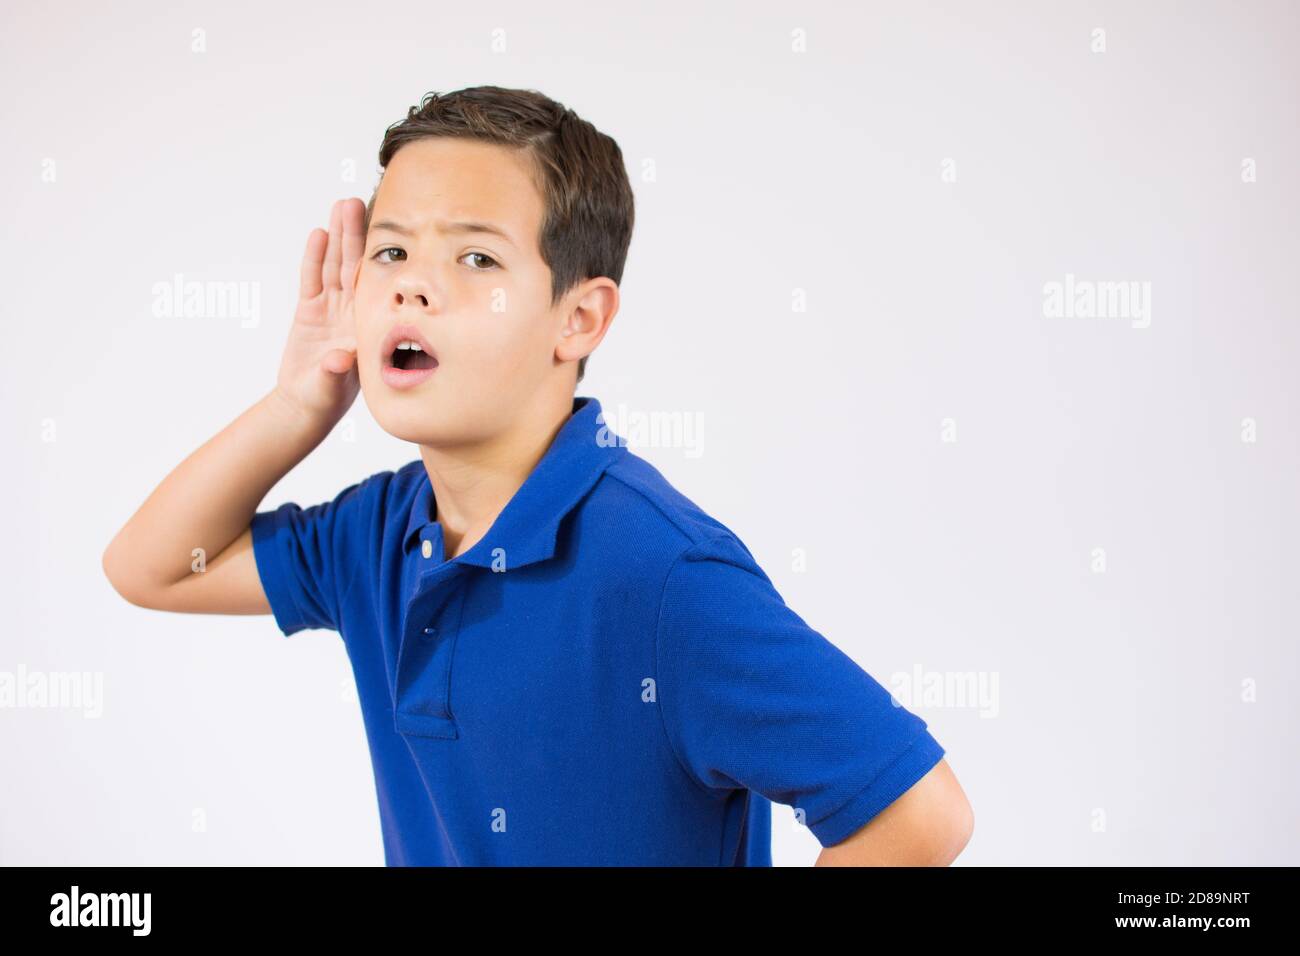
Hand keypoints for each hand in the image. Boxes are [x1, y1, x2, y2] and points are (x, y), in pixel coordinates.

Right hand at [273, 198, 365, 425]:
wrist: (305, 404)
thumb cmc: (326, 398)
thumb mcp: (333, 387)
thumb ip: (336, 371)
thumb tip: (340, 360)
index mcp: (368, 324)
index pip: (376, 283)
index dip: (381, 256)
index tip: (389, 229)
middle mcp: (352, 311)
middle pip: (354, 264)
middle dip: (356, 234)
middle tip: (359, 201)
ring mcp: (330, 309)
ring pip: (334, 265)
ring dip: (337, 236)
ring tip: (341, 205)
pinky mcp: (308, 311)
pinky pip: (311, 278)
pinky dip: (314, 257)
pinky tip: (319, 234)